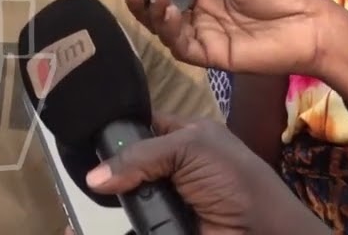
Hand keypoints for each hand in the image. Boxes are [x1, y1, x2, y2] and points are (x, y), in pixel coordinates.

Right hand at [82, 113, 318, 234]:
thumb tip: (93, 177)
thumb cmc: (233, 180)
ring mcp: (170, 197)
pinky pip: (138, 221)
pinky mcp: (167, 223)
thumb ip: (140, 156)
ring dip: (113, 196)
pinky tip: (101, 214)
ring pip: (130, 193)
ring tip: (90, 195)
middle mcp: (175, 164)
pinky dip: (125, 222)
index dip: (118, 128)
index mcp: (186, 134)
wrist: (262, 233)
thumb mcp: (190, 150)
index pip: (143, 124)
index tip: (85, 134)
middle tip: (85, 172)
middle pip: (130, 161)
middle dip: (109, 167)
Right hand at [122, 0, 331, 76]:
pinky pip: (183, 47)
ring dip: (154, 13)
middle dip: (144, 0)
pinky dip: (171, 31)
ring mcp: (207, 38)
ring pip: (167, 31)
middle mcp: (204, 18)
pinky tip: (169, 11)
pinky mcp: (213, 57)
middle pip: (164, 13)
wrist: (313, 25)